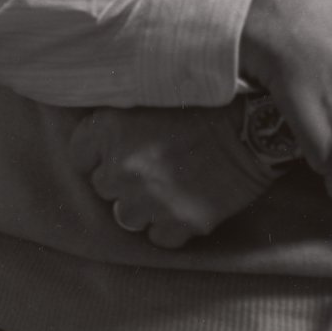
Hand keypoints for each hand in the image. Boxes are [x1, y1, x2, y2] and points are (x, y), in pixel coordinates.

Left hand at [68, 102, 281, 248]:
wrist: (253, 127)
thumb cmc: (207, 104)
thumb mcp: (155, 93)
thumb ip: (121, 115)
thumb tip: (98, 129)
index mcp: (112, 128)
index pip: (78, 154)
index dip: (97, 152)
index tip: (115, 148)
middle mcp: (123, 167)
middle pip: (103, 186)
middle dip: (122, 178)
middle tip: (152, 161)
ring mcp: (150, 200)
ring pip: (127, 216)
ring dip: (143, 204)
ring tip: (169, 183)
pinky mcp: (178, 224)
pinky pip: (158, 236)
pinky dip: (169, 223)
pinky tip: (187, 200)